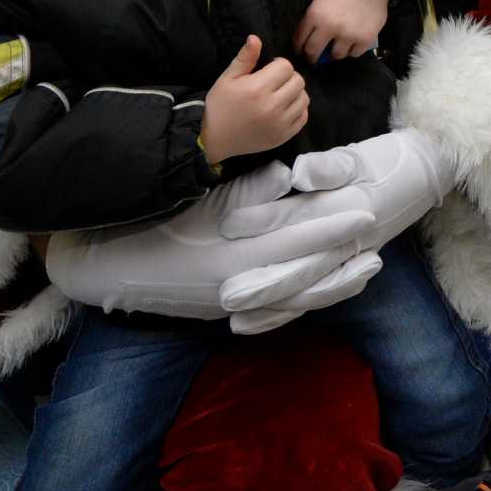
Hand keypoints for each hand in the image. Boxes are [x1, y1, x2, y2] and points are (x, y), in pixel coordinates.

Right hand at [44, 164, 382, 333]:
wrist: (113, 270)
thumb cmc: (155, 226)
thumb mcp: (199, 205)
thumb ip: (245, 193)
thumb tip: (287, 176)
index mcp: (235, 251)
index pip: (296, 236)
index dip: (333, 225)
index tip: (365, 213)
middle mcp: (242, 282)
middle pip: (306, 267)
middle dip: (344, 252)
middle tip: (377, 234)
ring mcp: (236, 303)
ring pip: (299, 296)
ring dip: (336, 282)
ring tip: (370, 267)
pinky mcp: (230, 313)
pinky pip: (278, 313)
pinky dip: (306, 303)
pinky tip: (327, 293)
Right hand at [201, 35, 307, 163]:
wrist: (214, 138)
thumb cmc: (220, 105)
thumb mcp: (227, 78)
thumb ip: (245, 58)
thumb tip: (255, 38)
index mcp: (257, 89)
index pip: (285, 66)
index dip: (277, 64)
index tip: (268, 70)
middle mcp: (272, 106)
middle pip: (298, 81)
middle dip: (287, 77)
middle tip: (274, 82)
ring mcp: (280, 123)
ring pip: (304, 98)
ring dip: (294, 93)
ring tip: (279, 95)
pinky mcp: (284, 136)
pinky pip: (303, 116)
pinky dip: (297, 110)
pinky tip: (283, 108)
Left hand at [217, 127, 453, 309]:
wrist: (424, 175)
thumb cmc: (386, 161)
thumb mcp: (358, 157)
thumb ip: (328, 167)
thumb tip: (298, 174)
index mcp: (347, 210)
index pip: (299, 216)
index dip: (263, 219)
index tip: (226, 225)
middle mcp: (349, 242)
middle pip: (303, 266)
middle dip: (265, 283)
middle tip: (226, 296)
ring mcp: (351, 261)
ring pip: (311, 290)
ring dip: (276, 307)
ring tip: (238, 320)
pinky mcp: (350, 270)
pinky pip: (319, 298)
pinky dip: (292, 312)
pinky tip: (265, 324)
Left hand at [296, 0, 389, 61]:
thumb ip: (312, 18)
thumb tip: (305, 38)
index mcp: (316, 15)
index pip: (299, 40)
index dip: (298, 48)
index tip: (301, 51)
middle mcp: (331, 27)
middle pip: (313, 52)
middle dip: (311, 57)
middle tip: (313, 58)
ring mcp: (349, 34)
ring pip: (336, 55)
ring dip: (335, 52)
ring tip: (337, 45)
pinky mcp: (365, 39)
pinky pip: (354, 53)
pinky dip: (352, 49)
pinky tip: (352, 42)